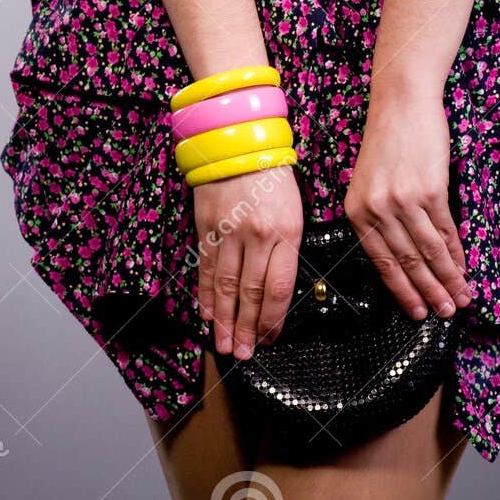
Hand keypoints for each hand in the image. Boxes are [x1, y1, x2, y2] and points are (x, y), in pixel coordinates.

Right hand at [193, 164, 302, 358]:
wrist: (240, 144)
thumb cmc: (273, 178)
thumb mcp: (294, 211)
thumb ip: (286, 249)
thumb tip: (277, 291)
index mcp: (286, 232)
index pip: (279, 288)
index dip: (273, 320)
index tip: (270, 339)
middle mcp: (257, 236)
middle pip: (250, 293)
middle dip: (247, 329)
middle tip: (245, 355)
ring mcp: (228, 233)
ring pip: (225, 287)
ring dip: (224, 321)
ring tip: (225, 345)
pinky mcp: (206, 229)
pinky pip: (205, 270)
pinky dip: (205, 296)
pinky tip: (207, 315)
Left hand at [343, 89, 473, 319]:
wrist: (402, 101)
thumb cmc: (389, 140)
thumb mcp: (371, 182)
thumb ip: (381, 218)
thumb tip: (407, 258)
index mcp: (356, 210)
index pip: (381, 261)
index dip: (402, 290)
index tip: (417, 311)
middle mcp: (376, 209)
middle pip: (405, 262)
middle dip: (427, 292)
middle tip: (444, 313)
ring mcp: (402, 200)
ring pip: (427, 251)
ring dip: (446, 279)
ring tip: (460, 298)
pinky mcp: (428, 189)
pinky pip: (444, 230)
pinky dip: (456, 252)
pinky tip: (463, 267)